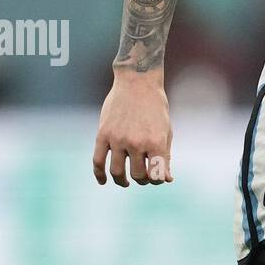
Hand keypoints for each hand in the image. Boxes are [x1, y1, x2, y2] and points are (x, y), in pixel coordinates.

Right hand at [93, 71, 172, 186]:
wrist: (137, 82)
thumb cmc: (155, 108)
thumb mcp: (166, 131)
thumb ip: (166, 156)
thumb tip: (167, 179)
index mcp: (155, 142)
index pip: (156, 175)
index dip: (158, 180)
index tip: (157, 176)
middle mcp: (136, 142)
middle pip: (138, 175)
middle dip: (142, 179)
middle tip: (143, 175)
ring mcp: (117, 139)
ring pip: (117, 172)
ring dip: (122, 181)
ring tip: (126, 182)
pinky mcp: (103, 134)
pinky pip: (97, 161)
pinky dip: (99, 174)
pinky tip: (103, 181)